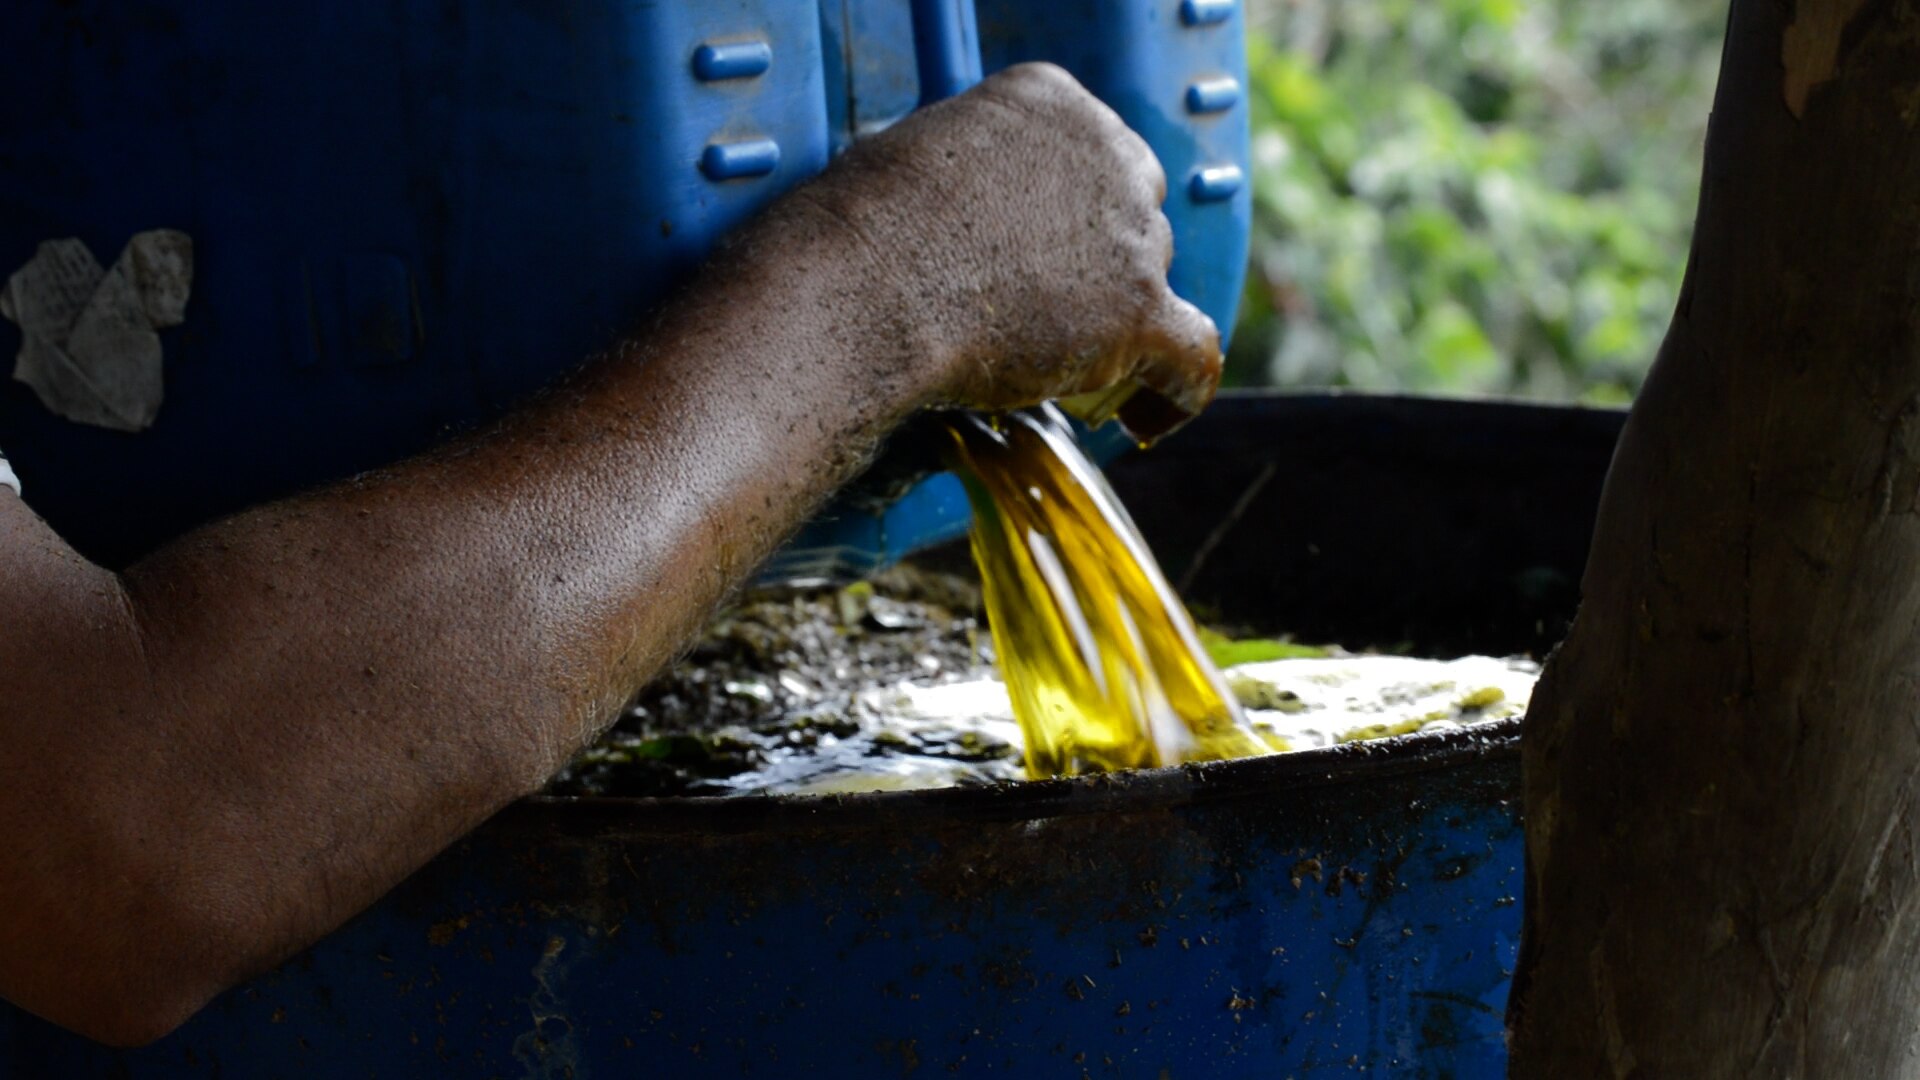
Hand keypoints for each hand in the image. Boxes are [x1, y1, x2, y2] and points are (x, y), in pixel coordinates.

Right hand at [787, 63, 1222, 434]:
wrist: (867, 288)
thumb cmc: (866, 229)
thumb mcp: (923, 159)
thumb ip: (977, 177)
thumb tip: (972, 225)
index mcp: (1056, 101)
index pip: (1094, 155)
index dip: (1074, 211)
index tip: (1048, 251)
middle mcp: (1110, 152)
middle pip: (1133, 215)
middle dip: (1099, 265)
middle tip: (1053, 316)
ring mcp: (1133, 232)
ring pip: (1152, 285)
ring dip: (1121, 327)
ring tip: (1074, 378)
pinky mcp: (1141, 310)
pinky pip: (1191, 356)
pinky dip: (1176, 392)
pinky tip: (1147, 420)